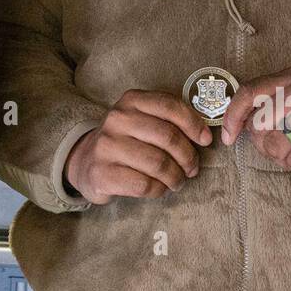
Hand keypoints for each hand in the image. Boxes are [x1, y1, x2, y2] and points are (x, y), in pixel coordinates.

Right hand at [64, 89, 211, 204]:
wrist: (85, 160)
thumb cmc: (125, 140)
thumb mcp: (142, 119)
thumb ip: (168, 120)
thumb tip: (204, 135)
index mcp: (131, 100)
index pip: (170, 106)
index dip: (194, 124)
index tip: (205, 140)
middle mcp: (117, 119)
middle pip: (168, 137)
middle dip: (188, 157)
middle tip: (192, 168)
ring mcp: (107, 146)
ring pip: (158, 164)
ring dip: (175, 177)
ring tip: (177, 181)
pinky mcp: (102, 172)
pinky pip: (144, 184)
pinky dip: (158, 189)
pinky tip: (159, 188)